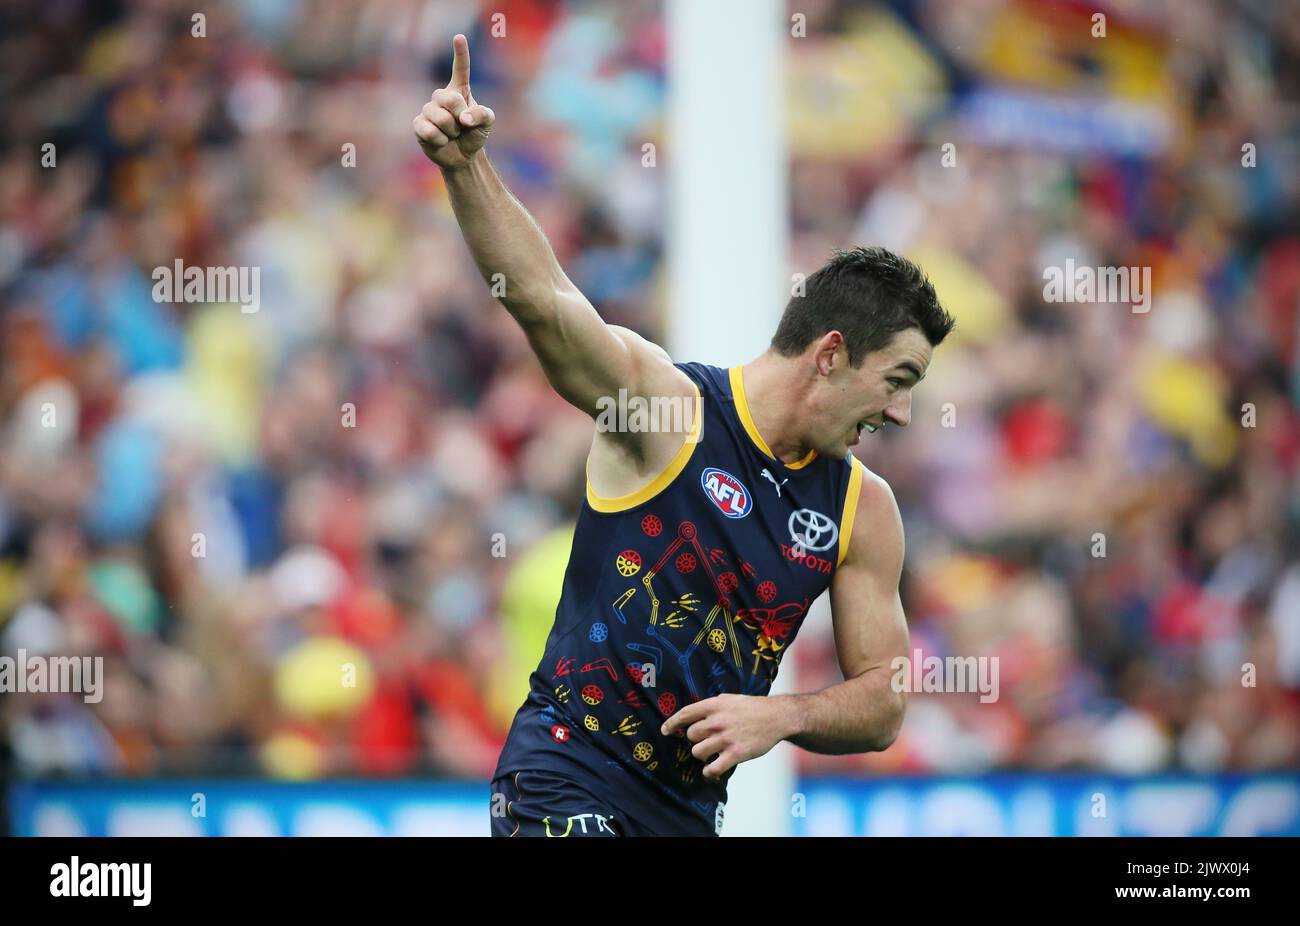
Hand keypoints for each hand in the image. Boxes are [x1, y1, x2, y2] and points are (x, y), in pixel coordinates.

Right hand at [413, 34, 495, 170]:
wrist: (463, 156)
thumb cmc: (474, 135)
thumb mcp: (487, 123)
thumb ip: (483, 115)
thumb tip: (464, 119)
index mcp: (459, 91)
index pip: (460, 69)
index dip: (460, 54)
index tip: (459, 37)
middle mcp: (441, 96)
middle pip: (450, 98)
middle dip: (460, 116)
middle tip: (462, 127)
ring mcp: (428, 110)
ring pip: (440, 117)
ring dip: (452, 132)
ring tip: (452, 135)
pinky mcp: (418, 125)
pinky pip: (429, 130)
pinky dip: (440, 140)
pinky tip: (442, 141)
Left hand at [660, 693, 795, 781]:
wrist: (776, 717)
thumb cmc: (752, 708)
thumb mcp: (729, 699)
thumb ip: (711, 706)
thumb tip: (693, 714)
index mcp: (714, 705)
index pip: (685, 714)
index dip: (672, 723)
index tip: (665, 730)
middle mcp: (717, 721)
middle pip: (691, 735)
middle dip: (696, 740)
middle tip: (707, 741)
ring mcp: (726, 738)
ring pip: (698, 752)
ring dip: (702, 755)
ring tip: (712, 754)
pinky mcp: (735, 754)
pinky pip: (712, 768)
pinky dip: (709, 772)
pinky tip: (712, 771)